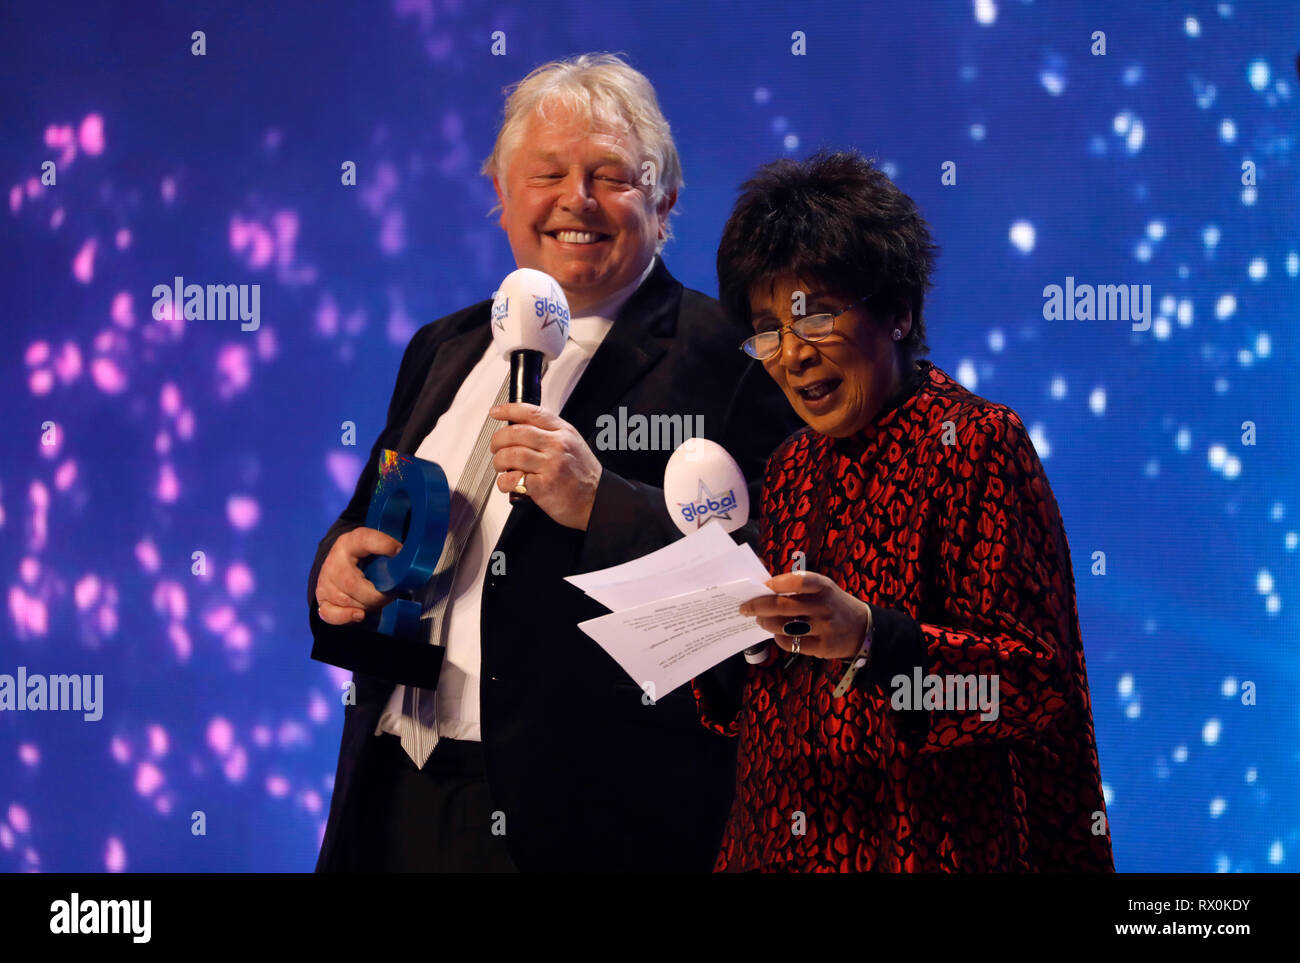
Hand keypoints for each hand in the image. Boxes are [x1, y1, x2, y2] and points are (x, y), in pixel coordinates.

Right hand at [315, 527, 401, 624]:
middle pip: (351, 583)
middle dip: (375, 595)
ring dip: (366, 606)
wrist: (343, 562)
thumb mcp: (378, 546)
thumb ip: (391, 549)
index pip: (364, 540)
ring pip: (344, 600)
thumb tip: (411, 558)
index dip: (382, 544)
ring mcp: (325, 581)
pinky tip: (359, 615)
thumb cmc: (366, 556)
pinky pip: (329, 613)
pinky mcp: (322, 598)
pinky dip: (345, 617)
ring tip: (379, 602)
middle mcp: (334, 561)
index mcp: (350, 542)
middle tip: (391, 595)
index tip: (398, 550)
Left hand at [489, 402, 602, 529]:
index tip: (495, 412)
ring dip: (499, 462)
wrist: (597, 500)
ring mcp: (550, 465)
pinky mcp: (544, 486)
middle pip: (515, 433)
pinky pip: (513, 479)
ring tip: (502, 467)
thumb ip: (550, 433)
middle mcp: (557, 445)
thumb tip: (520, 428)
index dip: (508, 409)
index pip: (531, 412)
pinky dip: (504, 482)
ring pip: (511, 455)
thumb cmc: (583, 475)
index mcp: (563, 432)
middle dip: (497, 440)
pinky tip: (508, 484)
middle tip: (496, 448)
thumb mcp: (572, 444)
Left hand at [737, 571, 869, 659]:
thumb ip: (798, 587)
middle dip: (758, 606)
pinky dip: (778, 637)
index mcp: (823, 587)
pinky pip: (791, 643)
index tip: (763, 585)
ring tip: (760, 620)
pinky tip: (777, 633)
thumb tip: (763, 587)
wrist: (863, 628)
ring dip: (765, 623)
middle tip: (746, 607)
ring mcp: (823, 628)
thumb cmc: (833, 604)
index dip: (779, 582)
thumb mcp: (823, 589)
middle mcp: (824, 607)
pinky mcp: (821, 647)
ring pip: (783, 626)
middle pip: (783, 606)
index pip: (799, 581)